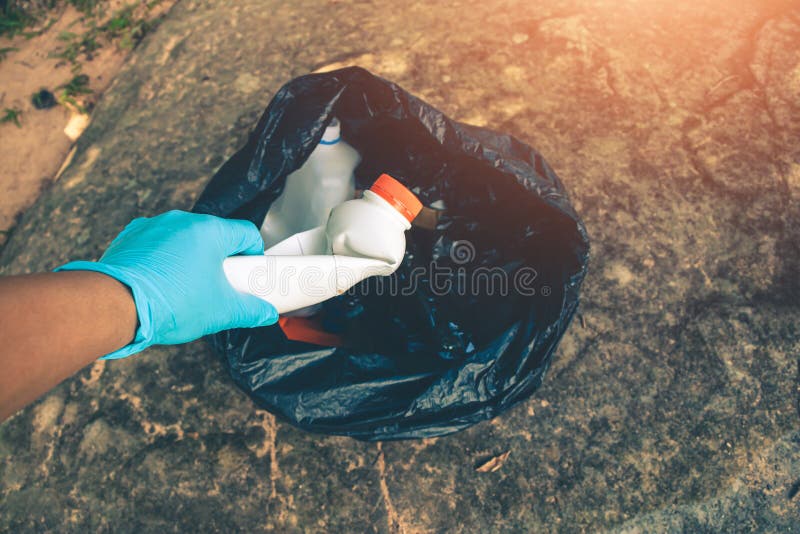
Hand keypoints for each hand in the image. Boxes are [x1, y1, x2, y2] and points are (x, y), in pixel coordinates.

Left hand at [57, 210, 276, 358]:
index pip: (246, 233)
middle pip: (214, 237)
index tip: (248, 276)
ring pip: (183, 241)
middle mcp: (181, 220)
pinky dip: (163, 262)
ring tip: (184, 291)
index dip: (253, 256)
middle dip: (220, 261)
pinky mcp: (129, 238)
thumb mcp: (221, 311)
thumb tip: (266, 313)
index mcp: (210, 230)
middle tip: (218, 288)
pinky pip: (156, 246)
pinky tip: (159, 287)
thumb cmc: (173, 303)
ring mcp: (152, 226)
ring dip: (190, 260)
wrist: (113, 306)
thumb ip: (250, 310)